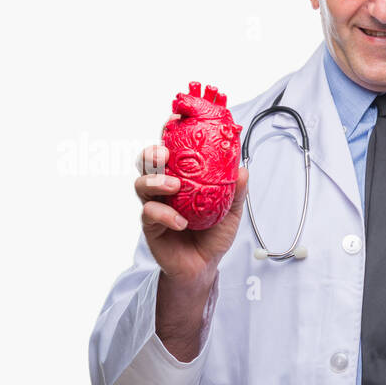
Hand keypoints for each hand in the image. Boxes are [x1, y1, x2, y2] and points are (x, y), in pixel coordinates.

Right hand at [135, 117, 248, 285]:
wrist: (204, 265)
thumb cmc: (213, 234)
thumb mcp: (231, 211)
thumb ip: (236, 191)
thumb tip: (243, 168)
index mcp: (182, 177)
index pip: (171, 150)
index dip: (169, 133)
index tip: (175, 119)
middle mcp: (164, 188)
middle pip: (147, 161)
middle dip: (152, 152)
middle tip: (165, 154)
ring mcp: (155, 205)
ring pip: (141, 183)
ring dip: (156, 180)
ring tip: (174, 186)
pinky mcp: (150, 226)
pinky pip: (149, 213)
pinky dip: (164, 215)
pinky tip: (180, 222)